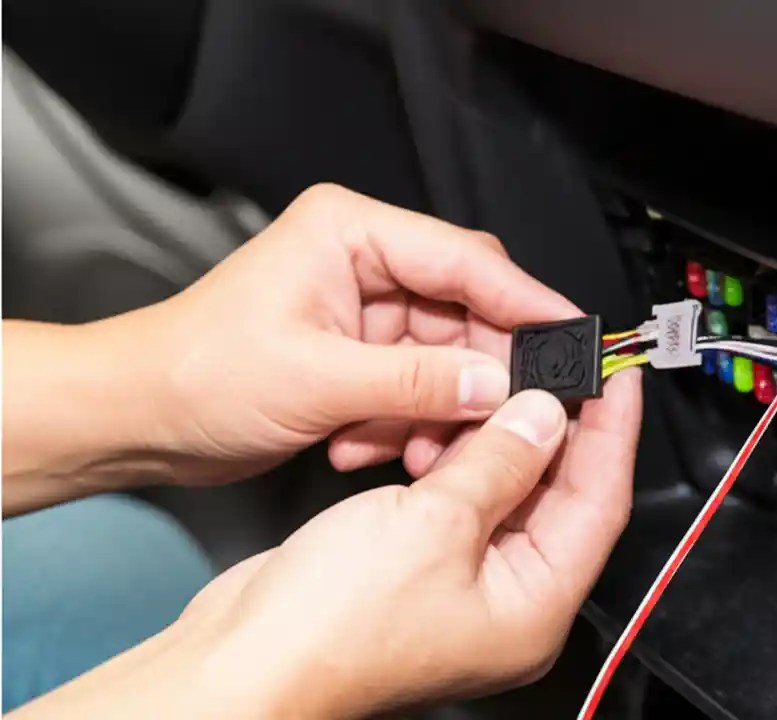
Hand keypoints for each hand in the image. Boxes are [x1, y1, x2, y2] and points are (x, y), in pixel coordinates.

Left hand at [119, 183, 580, 485]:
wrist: (138, 418)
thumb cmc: (197, 374)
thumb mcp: (316, 380)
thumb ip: (417, 382)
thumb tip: (499, 387)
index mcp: (352, 233)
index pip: (466, 261)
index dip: (526, 301)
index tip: (574, 340)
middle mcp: (366, 261)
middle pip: (467, 309)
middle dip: (484, 370)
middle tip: (514, 416)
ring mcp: (367, 310)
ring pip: (449, 355)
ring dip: (442, 407)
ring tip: (418, 447)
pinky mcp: (363, 354)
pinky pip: (420, 384)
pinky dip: (411, 421)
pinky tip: (373, 446)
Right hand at [174, 372, 641, 715]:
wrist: (243, 659)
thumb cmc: (329, 627)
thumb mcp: (434, 524)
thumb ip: (498, 463)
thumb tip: (544, 417)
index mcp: (534, 608)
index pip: (600, 502)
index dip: (612, 433)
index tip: (615, 376)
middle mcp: (509, 602)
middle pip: (559, 496)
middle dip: (558, 428)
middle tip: (563, 365)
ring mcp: (464, 586)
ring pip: (508, 494)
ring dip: (501, 438)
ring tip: (502, 383)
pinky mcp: (421, 570)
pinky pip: (462, 502)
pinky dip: (459, 461)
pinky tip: (448, 425)